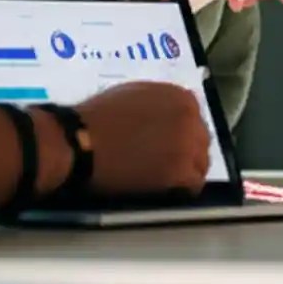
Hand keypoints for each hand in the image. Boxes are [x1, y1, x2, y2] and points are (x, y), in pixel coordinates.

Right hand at [74, 81, 210, 193]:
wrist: (81, 140)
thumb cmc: (98, 116)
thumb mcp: (135, 94)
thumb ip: (160, 103)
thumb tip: (167, 117)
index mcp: (181, 97)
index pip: (195, 119)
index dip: (184, 134)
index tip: (171, 143)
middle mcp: (190, 119)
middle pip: (201, 140)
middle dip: (188, 151)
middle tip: (169, 163)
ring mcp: (188, 146)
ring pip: (200, 163)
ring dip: (187, 170)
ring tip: (165, 178)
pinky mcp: (180, 172)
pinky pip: (193, 184)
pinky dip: (182, 188)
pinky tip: (167, 189)